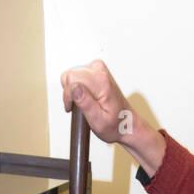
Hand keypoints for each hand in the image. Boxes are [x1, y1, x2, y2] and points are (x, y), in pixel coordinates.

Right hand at [60, 59, 165, 176]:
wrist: (126, 122)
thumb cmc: (115, 124)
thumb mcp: (99, 122)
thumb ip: (85, 103)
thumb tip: (74, 88)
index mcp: (101, 82)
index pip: (71, 78)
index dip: (67, 95)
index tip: (73, 108)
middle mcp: (100, 71)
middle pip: (70, 75)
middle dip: (69, 93)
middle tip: (79, 108)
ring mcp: (98, 69)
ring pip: (72, 75)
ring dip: (73, 92)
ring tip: (83, 104)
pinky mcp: (96, 70)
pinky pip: (77, 76)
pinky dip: (77, 89)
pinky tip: (85, 98)